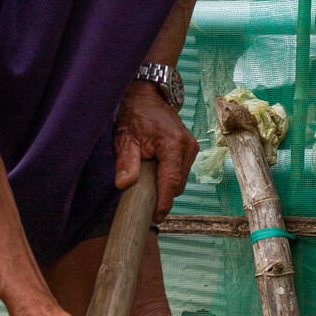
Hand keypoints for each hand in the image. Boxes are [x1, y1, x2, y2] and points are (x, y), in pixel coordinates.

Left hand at [115, 81, 197, 218]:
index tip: (156, 217)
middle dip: (162, 195)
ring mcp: (191, 148)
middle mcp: (187, 146)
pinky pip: (181, 171)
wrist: (148, 97)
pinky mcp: (190, 149)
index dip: (164, 202)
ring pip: (180, 179)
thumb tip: (124, 185)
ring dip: (166, 185)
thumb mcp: (125, 139)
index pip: (171, 181)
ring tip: (147, 183)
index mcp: (173, 144)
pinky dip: (169, 177)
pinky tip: (155, 174)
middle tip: (144, 203)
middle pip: (177, 184)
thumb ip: (125, 163)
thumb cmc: (136, 116)